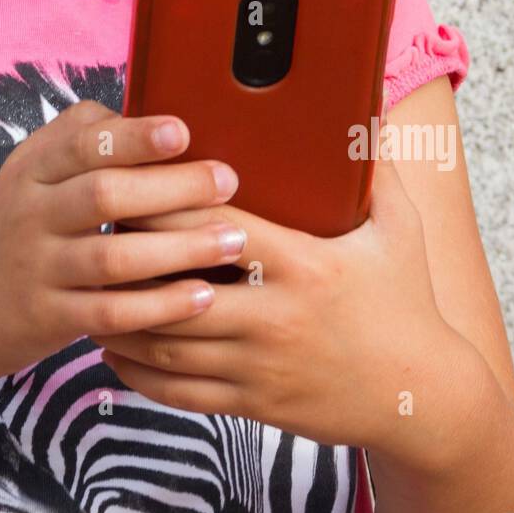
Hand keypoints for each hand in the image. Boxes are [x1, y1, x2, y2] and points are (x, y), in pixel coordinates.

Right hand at [0, 102, 244, 385]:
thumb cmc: (14, 230)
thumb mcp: (28, 173)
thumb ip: (76, 138)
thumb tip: (138, 112)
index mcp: (31, 170)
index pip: (83, 144)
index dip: (134, 137)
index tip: (183, 132)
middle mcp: (31, 215)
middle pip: (105, 194)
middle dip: (172, 187)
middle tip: (228, 181)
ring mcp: (38, 269)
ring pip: (113, 257)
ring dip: (179, 248)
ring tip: (233, 239)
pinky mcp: (49, 318)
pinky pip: (110, 313)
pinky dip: (159, 306)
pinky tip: (201, 297)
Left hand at [93, 145, 460, 456]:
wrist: (422, 397)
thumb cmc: (407, 302)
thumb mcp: (401, 230)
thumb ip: (379, 170)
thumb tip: (372, 109)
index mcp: (301, 262)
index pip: (214, 225)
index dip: (167, 204)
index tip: (135, 183)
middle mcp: (273, 314)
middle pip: (175, 283)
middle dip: (130, 260)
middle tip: (97, 233)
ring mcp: (259, 364)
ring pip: (166, 341)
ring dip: (121, 315)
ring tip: (90, 287)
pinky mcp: (253, 403)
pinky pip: (179, 390)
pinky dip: (138, 372)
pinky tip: (114, 349)